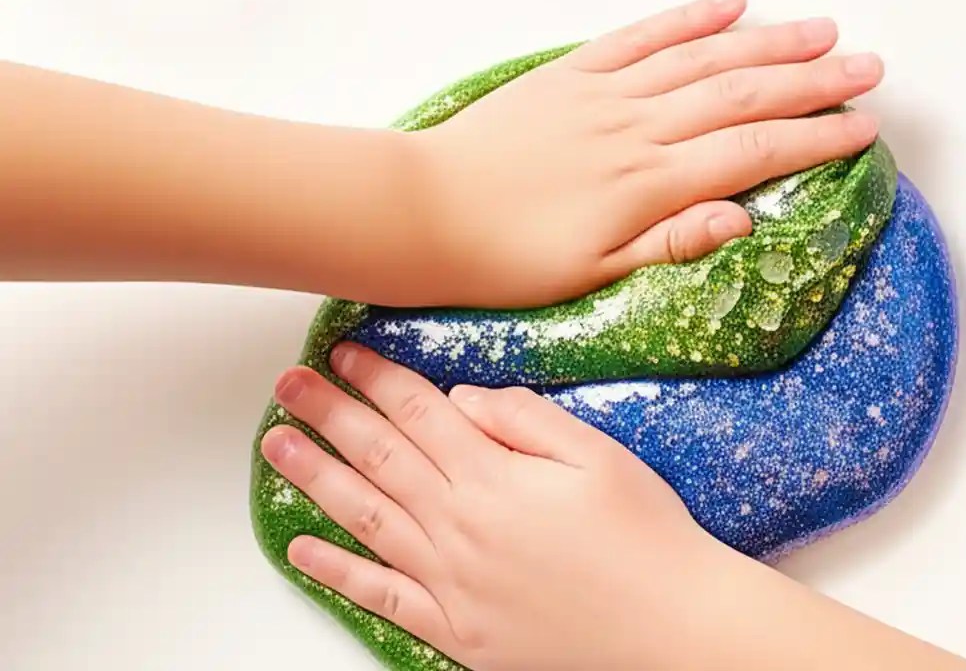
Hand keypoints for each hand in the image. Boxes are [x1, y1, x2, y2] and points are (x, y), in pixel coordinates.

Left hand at [260, 345, 965, 670]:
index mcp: (494, 478)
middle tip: (289, 385)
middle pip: (380, 457)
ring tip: (277, 446)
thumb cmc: (645, 538)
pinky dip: (338, 573)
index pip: (420, 413)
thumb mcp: (599, 457)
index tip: (344, 354)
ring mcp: (451, 582)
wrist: (669, 630)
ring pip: (366, 518)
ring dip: (316, 479)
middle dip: (330, 414)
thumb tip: (462, 400)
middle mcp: (459, 526)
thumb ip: (526, 420)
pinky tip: (302, 550)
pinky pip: (382, 597)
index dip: (378, 379)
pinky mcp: (456, 629)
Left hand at [408, 0, 882, 307]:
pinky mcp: (573, 73)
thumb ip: (669, 244)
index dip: (813, 139)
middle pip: (741, 95)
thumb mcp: (592, 277)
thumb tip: (742, 221)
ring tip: (822, 32)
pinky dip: (689, 16)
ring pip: (702, 58)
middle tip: (868, 68)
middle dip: (812, 81)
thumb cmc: (506, 259)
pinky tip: (730, 2)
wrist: (424, 214)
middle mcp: (636, 129)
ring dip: (768, 42)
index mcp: (646, 185)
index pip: (751, 154)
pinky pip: (642, 36)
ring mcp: (605, 93)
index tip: (862, 128)